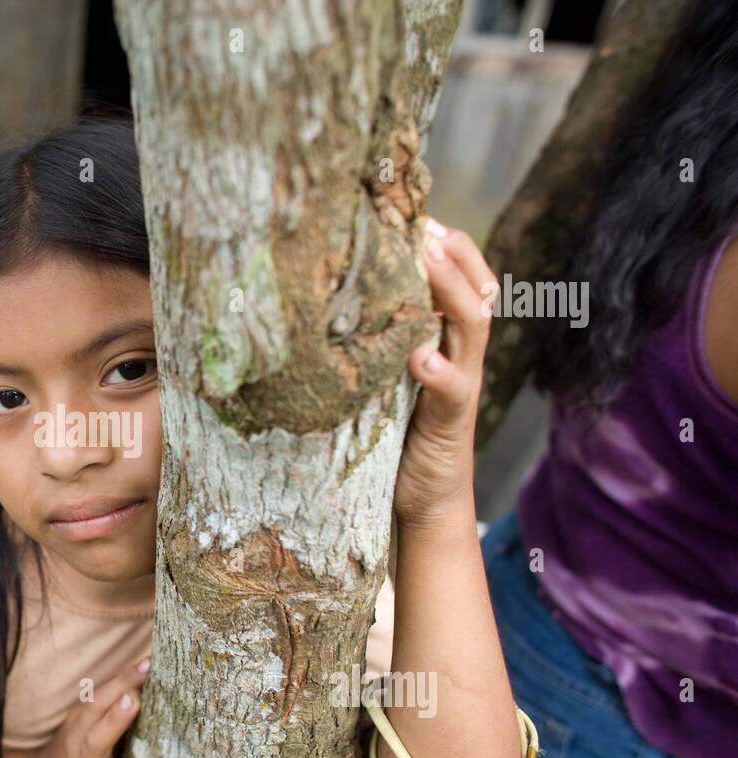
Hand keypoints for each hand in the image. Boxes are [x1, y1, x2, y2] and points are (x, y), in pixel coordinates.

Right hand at [24, 657, 151, 757]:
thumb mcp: (85, 726)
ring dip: (114, 722)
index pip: (102, 693)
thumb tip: (149, 678)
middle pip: (96, 709)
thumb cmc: (75, 752)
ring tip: (133, 703)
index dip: (125, 675)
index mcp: (81, 721)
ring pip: (96, 744)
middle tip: (144, 671)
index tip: (150, 658)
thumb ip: (110, 706)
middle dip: (118, 688)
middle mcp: (79, 740)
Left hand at [393, 218, 495, 522]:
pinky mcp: (452, 421)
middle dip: (453, 252)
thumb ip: (374, 339)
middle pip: (477, 287)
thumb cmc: (395, 433)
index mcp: (444, 338)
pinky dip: (440, 370)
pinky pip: (453, 389)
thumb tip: (326, 297)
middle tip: (423, 221)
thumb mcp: (381, 376)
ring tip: (429, 259)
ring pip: (472, 325)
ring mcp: (460, 384)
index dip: (443, 242)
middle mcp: (460, 354)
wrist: (424, 499)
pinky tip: (422, 356)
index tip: (411, 210)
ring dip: (452, 290)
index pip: (461, 276)